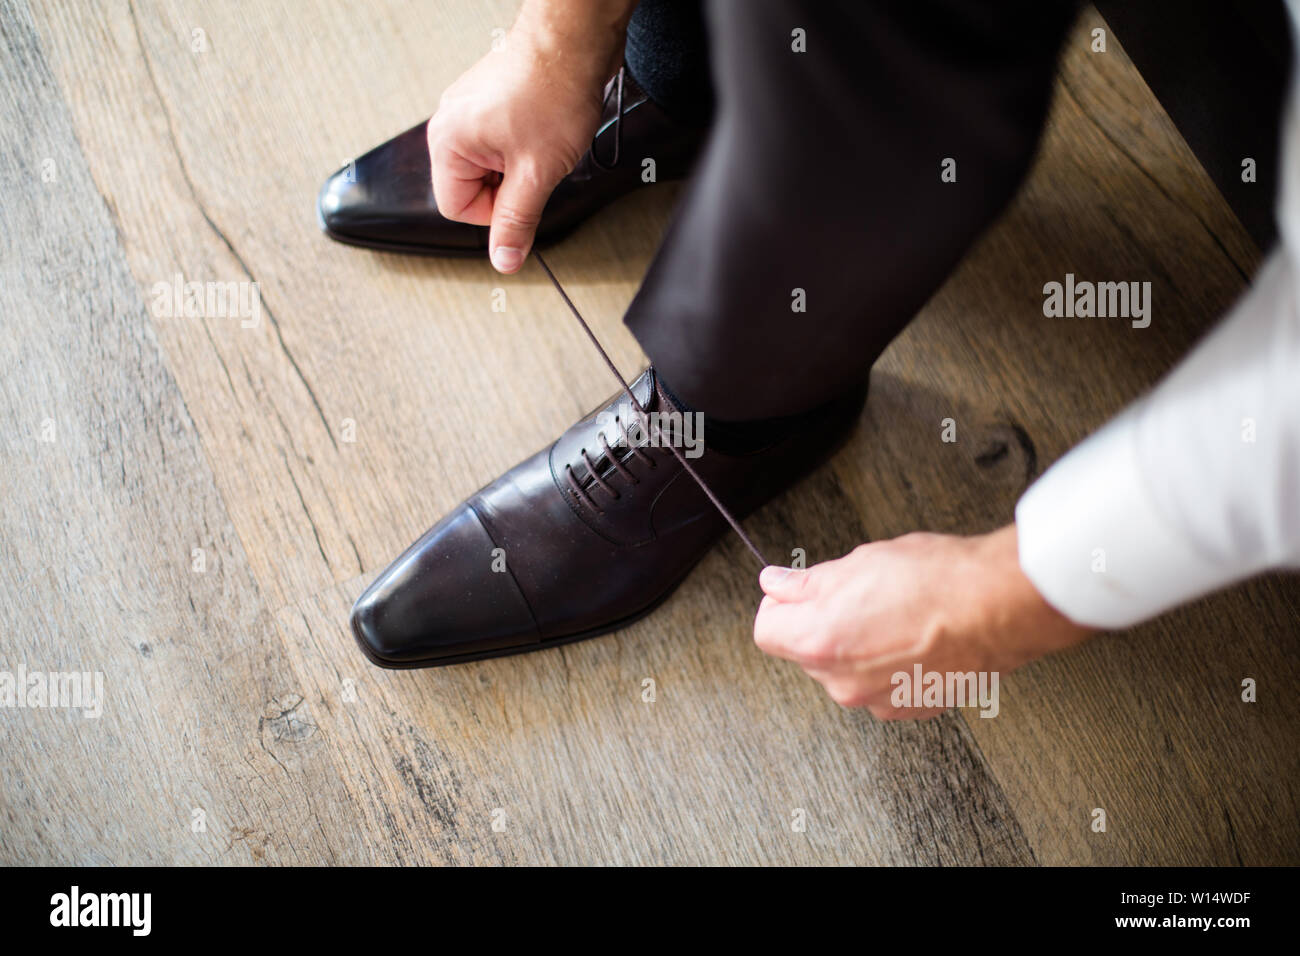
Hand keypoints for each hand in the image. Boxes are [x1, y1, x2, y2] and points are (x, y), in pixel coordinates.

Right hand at [427, 4, 628, 272]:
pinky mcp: (491, 101)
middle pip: (472, 188)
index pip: (457, 209)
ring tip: (544, 143)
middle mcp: (451, 123)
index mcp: (448, 142)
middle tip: (538, 167)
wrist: (574, 40)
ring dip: (520, 166)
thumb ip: (517, 222)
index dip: (496, 213)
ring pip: (491, 166)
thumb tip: (504, 259)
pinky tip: (544, 130)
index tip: (524, 199)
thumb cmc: (553, 89)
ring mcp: (470, 109)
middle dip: (509, 187)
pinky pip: (502, 143)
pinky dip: (525, 146)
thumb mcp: (537, 173)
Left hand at [752, 525, 1093, 718]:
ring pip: (843, 669)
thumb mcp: (859, 563)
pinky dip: (887, 664)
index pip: (766, 629)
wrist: (999, 608)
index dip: (780, 604)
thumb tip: (778, 584)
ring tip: (891, 611)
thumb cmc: (939, 581)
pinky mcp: (907, 708)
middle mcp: (842, 681)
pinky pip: (879, 685)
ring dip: (856, 644)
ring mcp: (876, 700)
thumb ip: (807, 582)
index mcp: (818, 641)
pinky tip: (911, 634)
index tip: (794, 591)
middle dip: (820, 622)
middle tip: (855, 593)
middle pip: (804, 651)